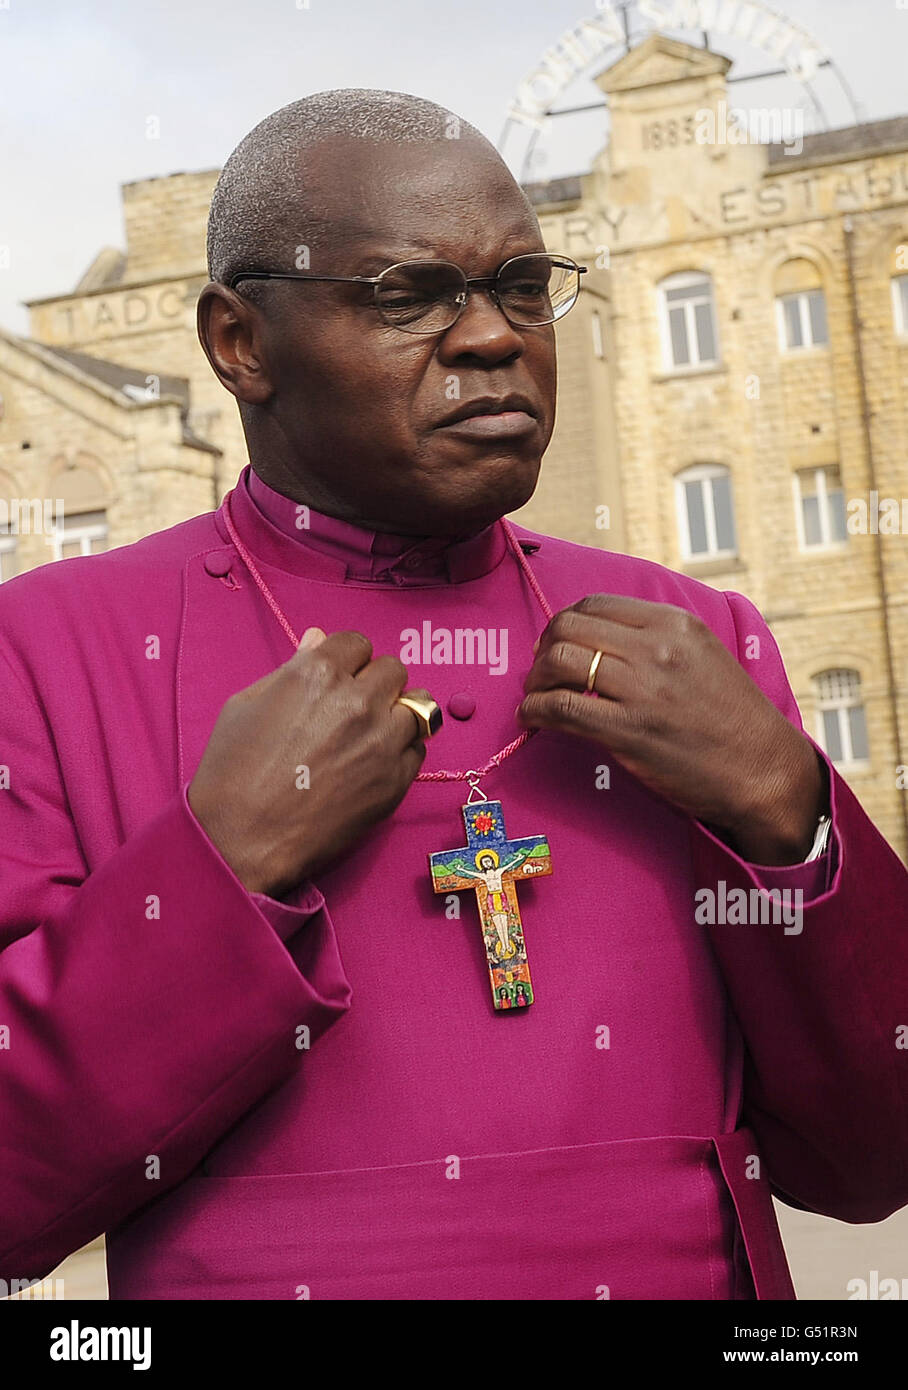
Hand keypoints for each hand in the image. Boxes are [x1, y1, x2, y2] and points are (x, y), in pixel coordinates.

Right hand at [188, 627, 429, 895]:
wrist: (242, 838)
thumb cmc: (232, 771)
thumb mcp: (245, 704)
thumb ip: (291, 668)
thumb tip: (317, 639)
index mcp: (319, 674)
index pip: (357, 644)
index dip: (347, 660)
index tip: (340, 678)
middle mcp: (358, 701)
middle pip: (393, 670)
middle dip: (375, 683)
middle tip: (354, 706)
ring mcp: (382, 741)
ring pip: (416, 706)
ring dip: (396, 714)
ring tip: (370, 734)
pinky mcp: (396, 780)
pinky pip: (418, 748)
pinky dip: (402, 750)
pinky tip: (375, 762)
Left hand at [517, 595, 824, 864]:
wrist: (763, 770)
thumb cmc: (732, 719)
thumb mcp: (702, 657)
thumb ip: (657, 641)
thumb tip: (601, 642)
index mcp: (674, 624)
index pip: (595, 604)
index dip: (564, 623)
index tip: (556, 645)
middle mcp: (656, 648)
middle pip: (568, 626)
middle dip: (542, 649)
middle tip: (541, 674)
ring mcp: (643, 689)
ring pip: (558, 661)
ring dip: (535, 681)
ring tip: (536, 698)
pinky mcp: (630, 731)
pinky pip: (562, 708)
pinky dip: (535, 711)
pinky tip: (533, 720)